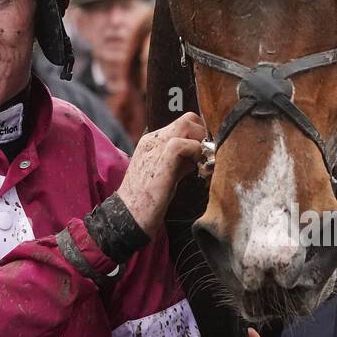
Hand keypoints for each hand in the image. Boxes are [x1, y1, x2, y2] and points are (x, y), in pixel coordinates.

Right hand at [116, 112, 206, 234]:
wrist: (127, 218)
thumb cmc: (147, 202)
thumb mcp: (167, 176)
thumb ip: (181, 162)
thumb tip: (202, 156)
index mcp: (152, 142)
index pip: (184, 123)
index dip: (201, 135)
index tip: (207, 155)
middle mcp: (152, 140)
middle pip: (188, 118)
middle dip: (205, 136)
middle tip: (209, 158)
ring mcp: (154, 148)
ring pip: (187, 124)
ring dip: (203, 143)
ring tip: (205, 165)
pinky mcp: (160, 160)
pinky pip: (184, 143)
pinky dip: (197, 153)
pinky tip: (199, 170)